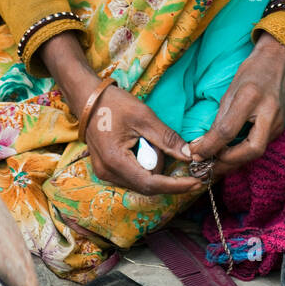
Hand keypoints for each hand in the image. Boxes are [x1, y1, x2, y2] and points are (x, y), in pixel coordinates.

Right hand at [82, 82, 202, 196]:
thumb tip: (189, 156)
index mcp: (115, 161)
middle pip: (147, 184)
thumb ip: (167, 138)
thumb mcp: (144, 117)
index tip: (197, 182)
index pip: (151, 184)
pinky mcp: (107, 170)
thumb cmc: (114, 104)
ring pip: (141, 181)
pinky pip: (133, 175)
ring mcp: (105, 173)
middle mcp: (108, 173)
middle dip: (163, 169)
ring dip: (153, 165)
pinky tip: (143, 145)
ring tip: (149, 139)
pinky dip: (144, 164)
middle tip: (166, 145)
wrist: (87, 99)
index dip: (176, 185)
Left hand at [188, 32, 284, 178]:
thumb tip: (204, 142)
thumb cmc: (253, 70)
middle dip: (228, 163)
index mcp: (251, 97)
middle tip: (209, 167)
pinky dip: (244, 153)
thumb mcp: (231, 89)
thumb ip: (220, 117)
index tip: (195, 154)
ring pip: (257, 151)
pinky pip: (260, 146)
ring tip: (215, 165)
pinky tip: (230, 155)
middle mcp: (269, 113)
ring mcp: (278, 122)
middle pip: (251, 150)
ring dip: (235, 161)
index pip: (228, 131)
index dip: (210, 146)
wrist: (282, 59)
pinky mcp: (280, 127)